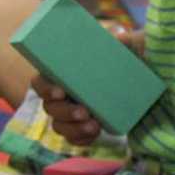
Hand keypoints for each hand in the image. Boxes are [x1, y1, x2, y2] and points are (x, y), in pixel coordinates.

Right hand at [28, 26, 145, 146]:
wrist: (134, 83)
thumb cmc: (116, 60)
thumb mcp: (118, 49)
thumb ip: (119, 41)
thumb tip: (120, 35)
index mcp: (59, 75)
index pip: (39, 82)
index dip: (45, 88)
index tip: (61, 91)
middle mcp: (59, 95)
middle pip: (49, 107)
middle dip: (64, 112)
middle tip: (84, 112)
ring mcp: (68, 113)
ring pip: (59, 125)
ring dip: (73, 128)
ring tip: (93, 125)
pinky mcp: (80, 128)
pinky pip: (73, 138)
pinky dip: (81, 138)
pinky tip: (95, 133)